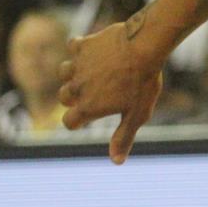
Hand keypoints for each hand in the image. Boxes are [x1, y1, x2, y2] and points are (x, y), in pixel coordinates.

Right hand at [58, 19, 162, 164]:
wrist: (144, 46)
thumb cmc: (143, 82)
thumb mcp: (137, 114)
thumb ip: (123, 137)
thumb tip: (116, 162)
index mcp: (88, 106)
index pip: (69, 122)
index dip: (77, 121)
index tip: (90, 115)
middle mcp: (78, 87)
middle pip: (63, 96)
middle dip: (74, 97)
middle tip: (93, 91)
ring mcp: (79, 65)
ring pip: (63, 71)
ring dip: (72, 73)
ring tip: (91, 72)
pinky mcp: (84, 45)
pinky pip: (73, 46)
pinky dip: (79, 48)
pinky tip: (93, 49)